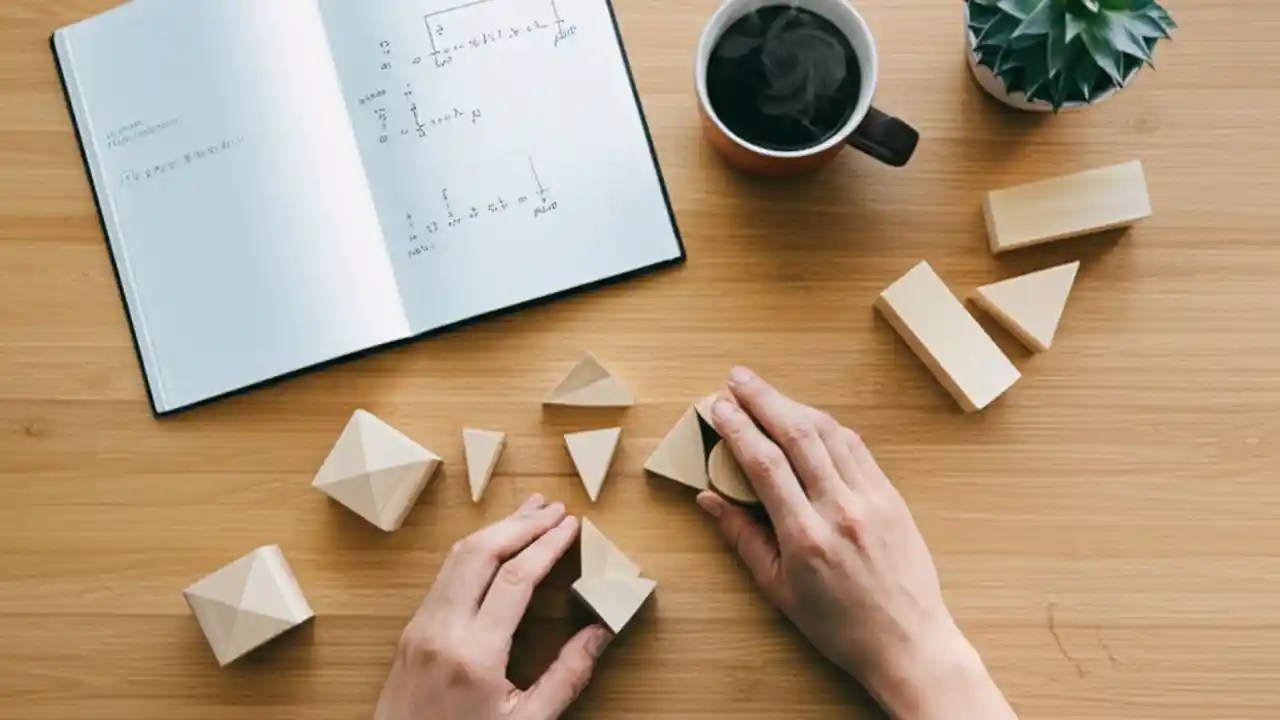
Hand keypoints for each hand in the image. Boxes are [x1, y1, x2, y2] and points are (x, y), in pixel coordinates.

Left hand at [375, 495, 612, 719]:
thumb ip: (566, 676)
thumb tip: (599, 632)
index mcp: (476, 654)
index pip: (516, 577)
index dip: (547, 545)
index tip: (572, 525)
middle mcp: (442, 629)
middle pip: (481, 552)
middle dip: (521, 523)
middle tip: (555, 508)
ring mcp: (421, 626)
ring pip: (457, 556)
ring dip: (496, 529)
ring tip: (529, 513)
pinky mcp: (410, 630)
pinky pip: (444, 574)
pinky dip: (474, 550)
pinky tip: (495, 545)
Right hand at [697, 368, 1015, 719]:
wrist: (907, 642)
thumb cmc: (839, 625)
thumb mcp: (778, 589)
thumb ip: (741, 537)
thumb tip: (708, 497)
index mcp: (806, 536)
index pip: (765, 464)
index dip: (738, 428)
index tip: (718, 407)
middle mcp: (841, 508)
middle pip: (797, 434)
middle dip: (763, 399)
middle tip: (737, 378)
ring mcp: (872, 498)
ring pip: (829, 432)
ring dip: (794, 404)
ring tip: (766, 391)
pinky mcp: (892, 496)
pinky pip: (856, 447)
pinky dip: (827, 425)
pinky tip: (807, 417)